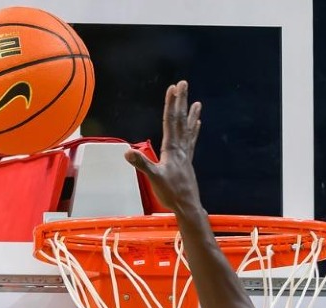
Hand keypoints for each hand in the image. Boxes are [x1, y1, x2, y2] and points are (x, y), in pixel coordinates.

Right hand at [125, 81, 203, 214]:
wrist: (187, 206)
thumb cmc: (170, 193)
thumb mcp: (154, 178)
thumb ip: (142, 164)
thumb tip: (127, 152)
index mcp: (171, 149)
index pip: (170, 121)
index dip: (171, 104)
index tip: (172, 88)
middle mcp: (180, 148)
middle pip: (180, 120)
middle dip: (181, 101)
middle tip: (183, 84)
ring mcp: (185, 154)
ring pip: (188, 129)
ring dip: (191, 114)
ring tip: (197, 102)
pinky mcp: (188, 161)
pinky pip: (191, 141)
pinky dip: (194, 130)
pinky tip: (198, 123)